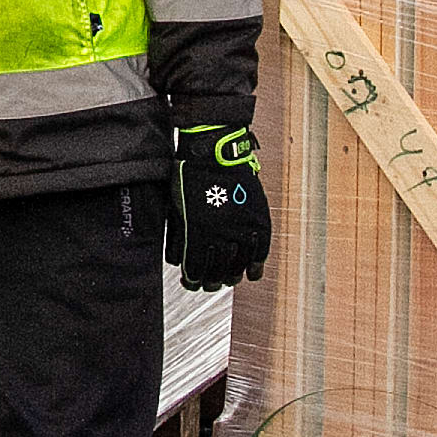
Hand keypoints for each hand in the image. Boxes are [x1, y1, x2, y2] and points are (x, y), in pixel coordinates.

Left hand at [168, 124, 270, 291]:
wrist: (212, 152)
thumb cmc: (188, 177)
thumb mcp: (176, 209)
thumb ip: (178, 237)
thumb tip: (177, 261)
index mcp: (197, 232)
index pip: (197, 269)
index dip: (193, 281)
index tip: (192, 284)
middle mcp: (221, 234)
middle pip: (219, 271)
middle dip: (212, 282)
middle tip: (210, 285)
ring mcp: (242, 227)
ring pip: (241, 264)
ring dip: (234, 275)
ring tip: (229, 280)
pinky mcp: (258, 218)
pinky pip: (261, 249)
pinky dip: (257, 264)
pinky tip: (252, 273)